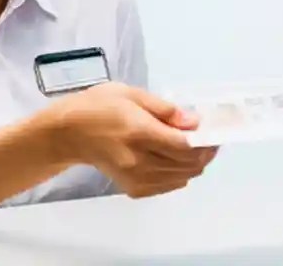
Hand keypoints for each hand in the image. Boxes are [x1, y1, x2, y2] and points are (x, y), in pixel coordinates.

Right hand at [50, 82, 216, 198]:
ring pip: (181, 178)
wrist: (68, 134)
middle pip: (187, 165)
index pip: (184, 146)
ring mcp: (135, 178)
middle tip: (208, 139)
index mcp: (139, 132)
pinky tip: (176, 160)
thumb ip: (164, 109)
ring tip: (194, 148)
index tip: (214, 132)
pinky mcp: (132, 188)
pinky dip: (179, 175)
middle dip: (205, 153)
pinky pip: (168, 186)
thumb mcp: (131, 94)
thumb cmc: (97, 107)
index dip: (206, 142)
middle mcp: (139, 160)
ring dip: (194, 164)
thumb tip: (193, 122)